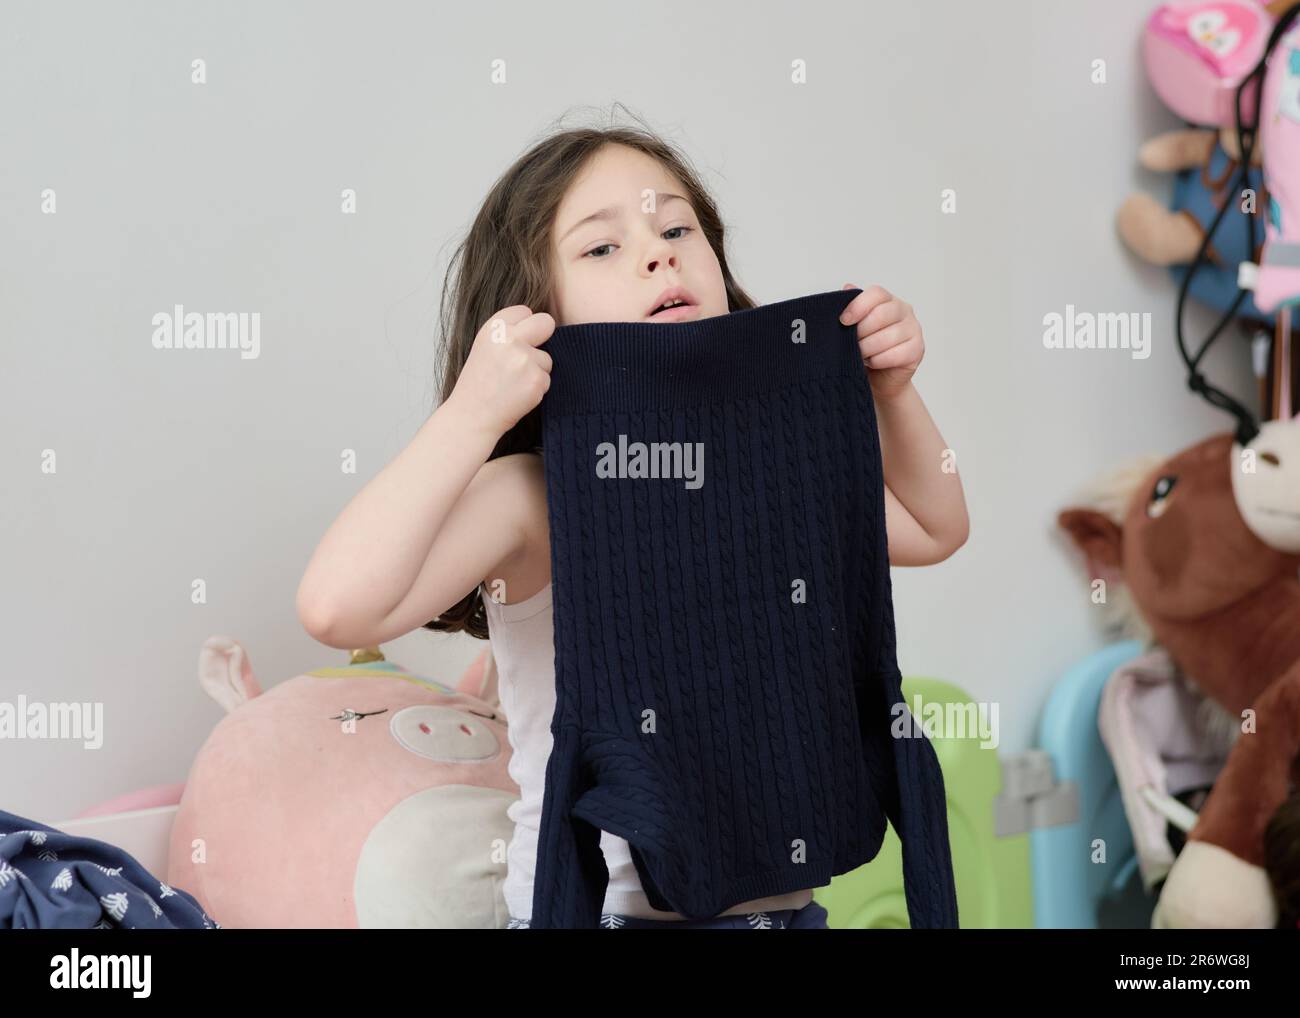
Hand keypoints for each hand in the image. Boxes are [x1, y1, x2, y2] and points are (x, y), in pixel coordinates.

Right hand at [446, 305, 554, 436]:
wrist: (472, 416)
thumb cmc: (478, 384)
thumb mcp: (485, 348)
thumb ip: (508, 333)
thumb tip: (539, 325)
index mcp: (493, 328)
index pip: (524, 311)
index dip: (525, 325)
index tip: (517, 340)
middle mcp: (509, 339)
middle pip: (546, 323)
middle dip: (544, 335)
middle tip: (530, 354)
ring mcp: (524, 359)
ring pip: (547, 358)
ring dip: (536, 371)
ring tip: (514, 383)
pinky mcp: (536, 379)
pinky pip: (547, 379)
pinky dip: (536, 388)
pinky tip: (518, 395)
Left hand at [839, 283, 922, 401]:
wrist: (879, 377)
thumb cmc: (865, 348)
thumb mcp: (854, 327)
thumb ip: (852, 307)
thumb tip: (847, 288)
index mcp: (888, 300)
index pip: (876, 294)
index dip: (858, 306)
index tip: (843, 320)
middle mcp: (904, 310)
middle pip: (881, 314)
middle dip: (861, 332)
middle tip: (851, 343)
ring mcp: (914, 329)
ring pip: (887, 337)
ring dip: (867, 348)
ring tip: (859, 354)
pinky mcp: (917, 349)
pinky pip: (894, 354)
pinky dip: (878, 360)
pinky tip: (873, 362)